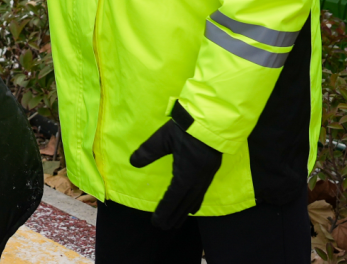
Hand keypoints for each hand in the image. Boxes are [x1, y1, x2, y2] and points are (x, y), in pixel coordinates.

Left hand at [129, 107, 222, 230]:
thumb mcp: (163, 138)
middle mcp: (197, 179)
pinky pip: (202, 192)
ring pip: (194, 199)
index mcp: (186, 174)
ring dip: (184, 211)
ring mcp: (206, 176)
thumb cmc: (187, 128)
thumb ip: (148, 151)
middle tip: (164, 227)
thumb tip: (133, 162)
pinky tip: (193, 206)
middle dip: (173, 216)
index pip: (173, 198)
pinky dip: (195, 202)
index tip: (156, 221)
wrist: (213, 120)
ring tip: (177, 222)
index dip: (164, 210)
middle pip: (184, 203)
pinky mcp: (210, 170)